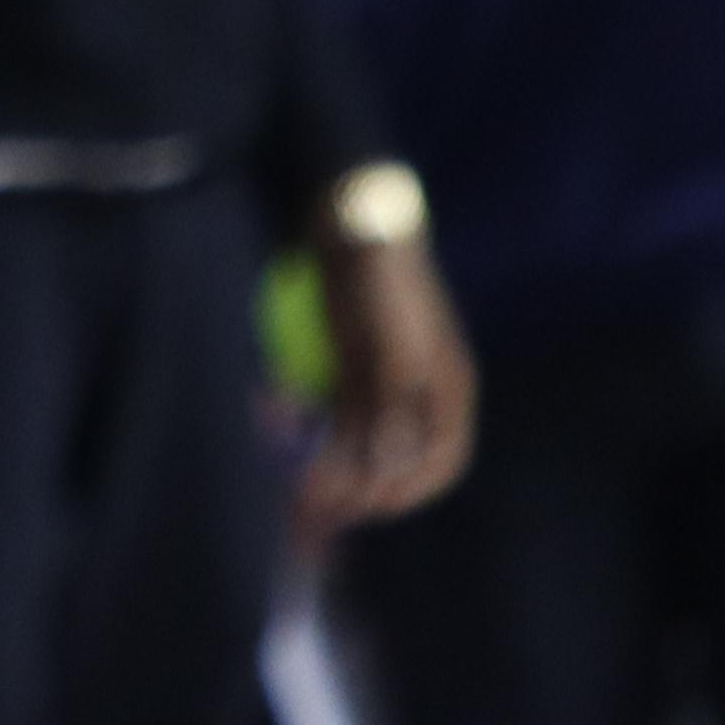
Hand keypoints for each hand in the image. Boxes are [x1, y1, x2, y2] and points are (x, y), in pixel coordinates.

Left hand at [305, 231, 477, 533]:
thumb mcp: (383, 347)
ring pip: (355, 433)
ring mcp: (381, 371)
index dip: (400, 494)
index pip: (438, 463)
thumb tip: (382, 473)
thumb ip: (385, 409)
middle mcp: (418, 386)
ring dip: (324, 458)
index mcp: (447, 389)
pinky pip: (330, 401)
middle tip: (307, 509)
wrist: (346, 212)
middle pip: (393, 454)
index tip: (355, 512)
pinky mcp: (344, 355)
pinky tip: (276, 420)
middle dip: (353, 486)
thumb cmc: (375, 279)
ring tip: (286, 475)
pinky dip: (307, 419)